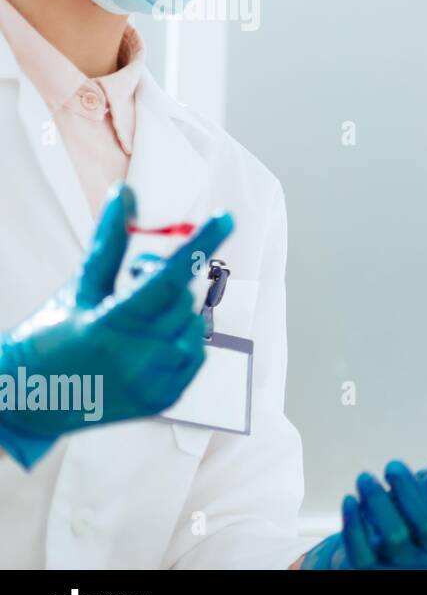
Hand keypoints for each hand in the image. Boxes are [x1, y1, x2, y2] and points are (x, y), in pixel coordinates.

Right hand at [0, 183, 232, 438]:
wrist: (33, 402)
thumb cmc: (51, 335)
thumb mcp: (80, 287)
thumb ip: (109, 242)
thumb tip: (125, 192)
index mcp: (110, 326)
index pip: (167, 278)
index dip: (199, 246)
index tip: (226, 218)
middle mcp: (138, 358)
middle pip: (183, 297)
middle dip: (167, 279)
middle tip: (135, 278)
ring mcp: (156, 382)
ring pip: (195, 323)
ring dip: (176, 310)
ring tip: (138, 316)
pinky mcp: (168, 398)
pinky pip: (197, 351)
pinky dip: (182, 337)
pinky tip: (149, 341)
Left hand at [299, 436, 426, 569]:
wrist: (377, 545)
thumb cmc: (415, 510)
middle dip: (409, 488)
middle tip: (393, 466)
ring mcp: (402, 564)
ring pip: (394, 534)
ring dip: (376, 498)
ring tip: (365, 478)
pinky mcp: (369, 568)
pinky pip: (361, 549)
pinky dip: (354, 520)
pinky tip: (351, 500)